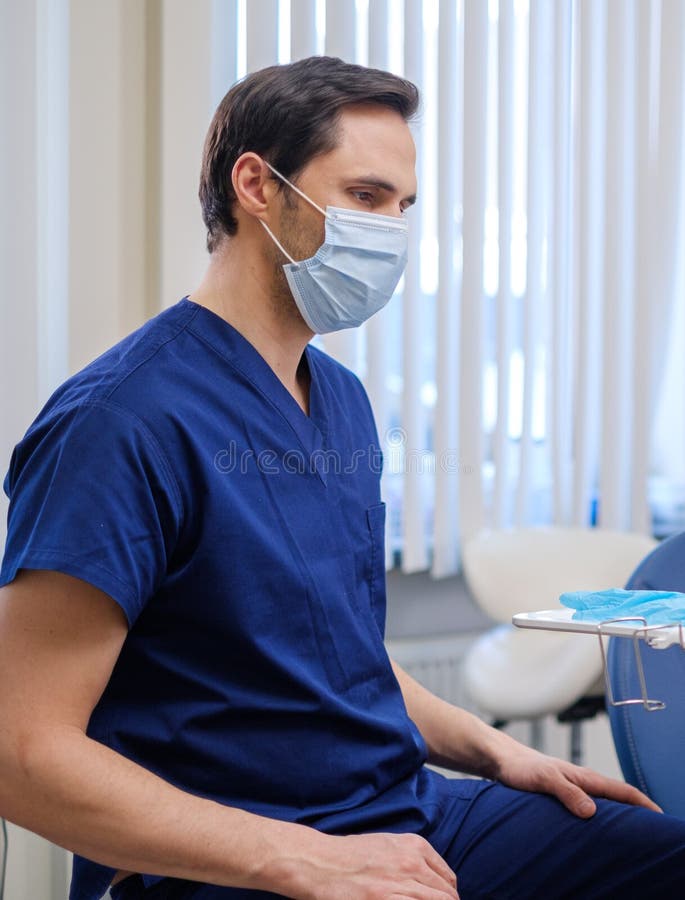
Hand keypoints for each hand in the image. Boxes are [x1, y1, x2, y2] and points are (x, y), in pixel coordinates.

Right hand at [293, 831, 458, 899]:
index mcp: (414, 845)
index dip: (447, 895)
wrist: (320, 862)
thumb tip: (430, 882)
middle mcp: (411, 863)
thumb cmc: (350, 855)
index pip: (447, 878)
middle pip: (446, 895)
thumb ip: (412, 858)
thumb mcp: (387, 844)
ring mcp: (399, 884)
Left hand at [493, 742, 661, 818]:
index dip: (643, 804)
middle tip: (653, 830)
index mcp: (584, 777)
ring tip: (633, 831)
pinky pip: (590, 804)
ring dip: (620, 813)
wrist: (503, 759)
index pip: (622, 791)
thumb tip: (591, 811)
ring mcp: (574, 786)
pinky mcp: (563, 792)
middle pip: (618, 796)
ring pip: (605, 800)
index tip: (660, 817)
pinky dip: (602, 814)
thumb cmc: (522, 767)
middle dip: (638, 810)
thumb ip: (567, 792)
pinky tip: (598, 825)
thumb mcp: (544, 780)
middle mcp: (583, 781)